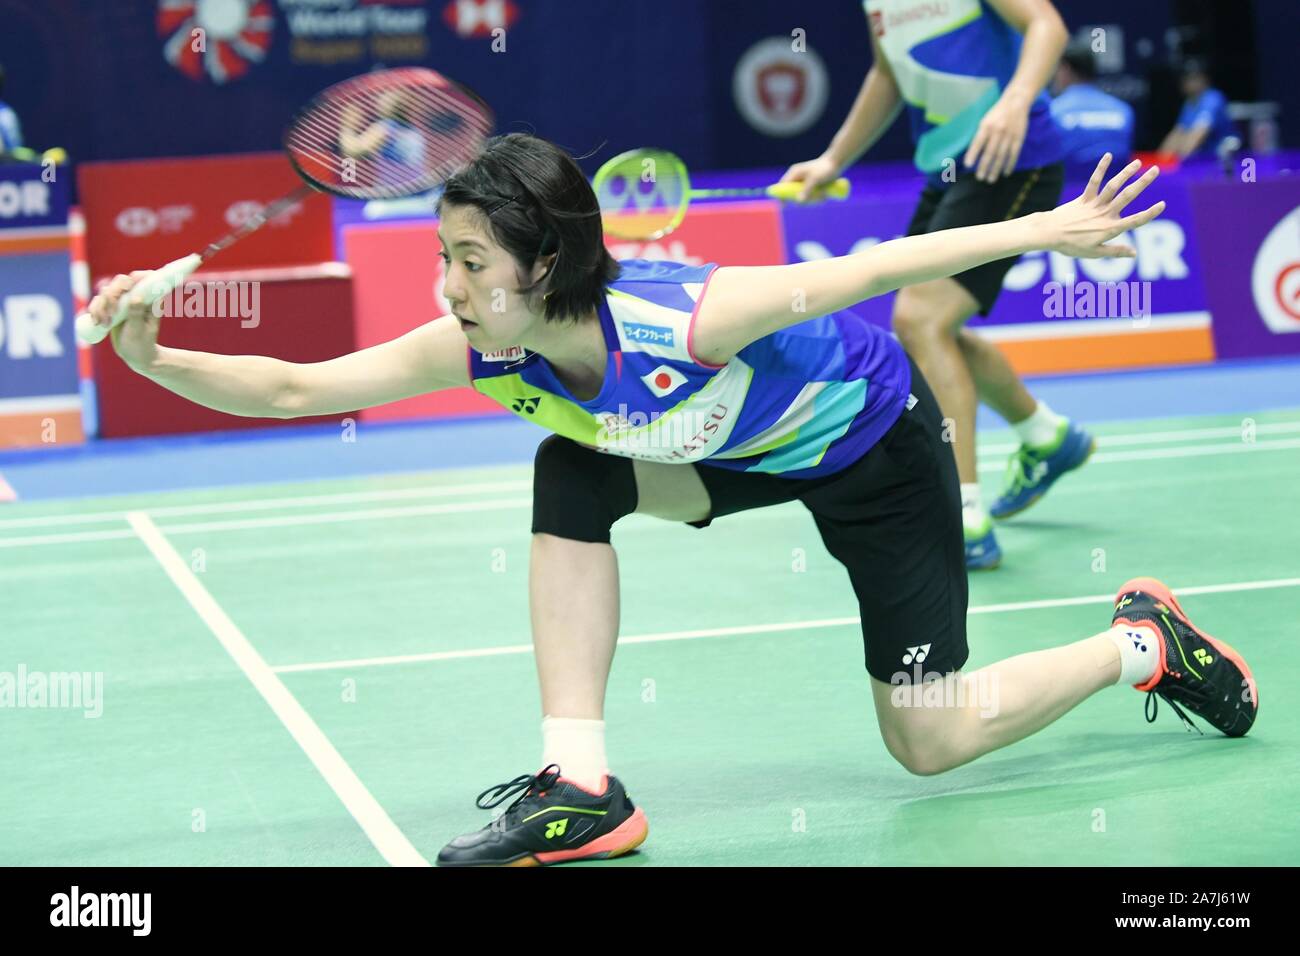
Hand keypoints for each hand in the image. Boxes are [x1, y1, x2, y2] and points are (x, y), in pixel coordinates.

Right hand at [85, 271, 162, 370]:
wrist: (135, 355)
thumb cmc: (142, 343)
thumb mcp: (139, 330)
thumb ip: (137, 314)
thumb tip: (136, 297)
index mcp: (149, 299)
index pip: (144, 279)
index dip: (136, 277)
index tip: (126, 290)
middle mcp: (135, 296)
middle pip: (120, 282)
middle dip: (111, 294)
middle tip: (111, 312)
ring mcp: (122, 300)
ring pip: (106, 291)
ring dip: (101, 305)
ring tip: (104, 323)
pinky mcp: (110, 307)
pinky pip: (98, 301)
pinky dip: (95, 309)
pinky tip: (97, 321)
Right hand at [779, 154, 841, 201]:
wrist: (837, 163)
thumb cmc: (825, 169)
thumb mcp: (815, 179)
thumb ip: (806, 190)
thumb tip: (798, 202)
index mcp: (794, 173)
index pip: (782, 186)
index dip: (781, 196)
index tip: (784, 206)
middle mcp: (798, 179)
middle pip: (794, 195)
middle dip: (804, 199)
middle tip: (814, 197)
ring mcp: (805, 183)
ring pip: (804, 198)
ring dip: (814, 199)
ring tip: (823, 193)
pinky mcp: (812, 187)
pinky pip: (811, 197)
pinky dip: (818, 197)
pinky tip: (825, 193)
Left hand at [963, 95, 1029, 181]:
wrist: (1016, 102)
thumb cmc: (996, 114)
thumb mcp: (985, 121)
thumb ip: (980, 136)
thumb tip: (973, 155)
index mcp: (986, 126)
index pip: (978, 142)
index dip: (973, 154)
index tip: (967, 165)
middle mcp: (998, 131)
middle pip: (990, 152)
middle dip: (984, 166)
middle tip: (980, 178)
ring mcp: (1009, 135)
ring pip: (1002, 155)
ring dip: (996, 169)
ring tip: (990, 179)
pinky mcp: (1019, 138)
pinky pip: (1014, 154)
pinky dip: (1010, 164)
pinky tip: (1006, 173)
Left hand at [1040, 154, 1165, 258]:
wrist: (1049, 234)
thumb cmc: (1071, 246)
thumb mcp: (1094, 253)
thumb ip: (1115, 252)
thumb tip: (1134, 253)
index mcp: (1110, 229)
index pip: (1134, 221)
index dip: (1149, 214)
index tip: (1162, 204)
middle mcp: (1105, 214)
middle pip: (1127, 196)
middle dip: (1143, 183)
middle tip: (1156, 170)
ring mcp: (1094, 205)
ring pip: (1113, 186)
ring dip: (1126, 173)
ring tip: (1138, 163)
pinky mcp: (1084, 198)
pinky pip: (1094, 181)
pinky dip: (1101, 169)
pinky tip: (1108, 155)